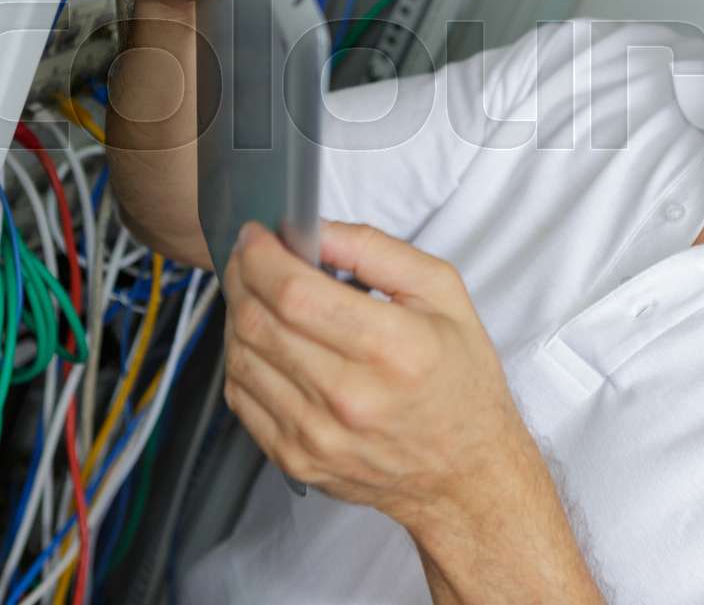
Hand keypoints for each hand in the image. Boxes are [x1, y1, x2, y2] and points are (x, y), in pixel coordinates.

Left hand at [222, 221, 536, 529]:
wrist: (465, 472)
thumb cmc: (459, 380)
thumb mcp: (443, 293)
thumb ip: (376, 251)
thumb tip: (314, 230)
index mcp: (393, 348)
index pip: (295, 293)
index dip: (261, 256)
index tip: (255, 235)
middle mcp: (350, 398)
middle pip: (259, 323)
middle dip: (242, 277)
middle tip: (249, 256)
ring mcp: (316, 436)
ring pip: (240, 359)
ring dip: (238, 315)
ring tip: (256, 294)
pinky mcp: (295, 460)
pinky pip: (241, 399)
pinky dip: (242, 359)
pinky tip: (264, 341)